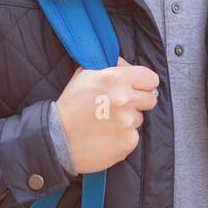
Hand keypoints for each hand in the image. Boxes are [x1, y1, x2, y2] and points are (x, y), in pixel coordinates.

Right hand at [55, 57, 158, 173]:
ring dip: (128, 119)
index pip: (150, 78)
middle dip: (139, 101)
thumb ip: (110, 67)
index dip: (144, 83)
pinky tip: (106, 136)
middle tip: (122, 106)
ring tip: (107, 123)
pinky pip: (133, 135)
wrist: (57, 139)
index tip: (139, 89)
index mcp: (115, 78)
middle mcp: (124, 99)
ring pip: (140, 118)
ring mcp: (128, 121)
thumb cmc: (70, 107)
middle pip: (150, 98)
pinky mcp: (128, 141)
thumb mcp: (85, 76)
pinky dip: (123, 136)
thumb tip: (128, 66)